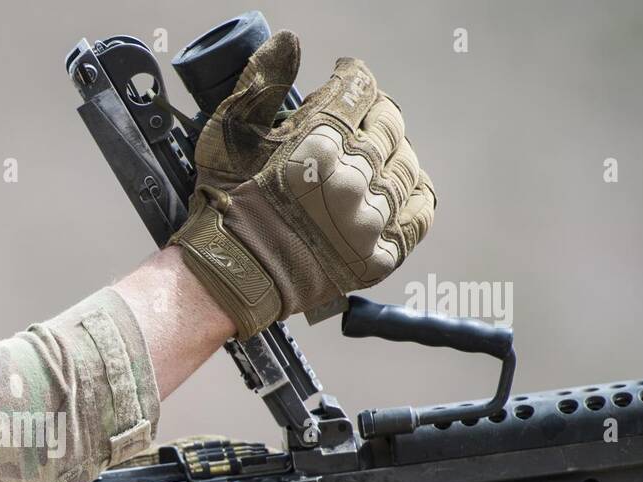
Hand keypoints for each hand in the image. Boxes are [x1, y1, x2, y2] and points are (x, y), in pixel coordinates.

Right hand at [169, 31, 435, 338]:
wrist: (230, 277)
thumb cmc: (226, 208)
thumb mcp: (229, 137)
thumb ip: (261, 85)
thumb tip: (289, 43)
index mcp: (316, 147)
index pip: (358, 89)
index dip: (354, 77)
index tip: (348, 76)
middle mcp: (349, 183)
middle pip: (389, 127)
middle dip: (376, 114)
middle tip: (362, 119)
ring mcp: (366, 223)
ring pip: (406, 169)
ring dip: (396, 154)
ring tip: (378, 155)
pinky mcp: (375, 258)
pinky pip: (417, 219)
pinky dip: (415, 198)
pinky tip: (401, 190)